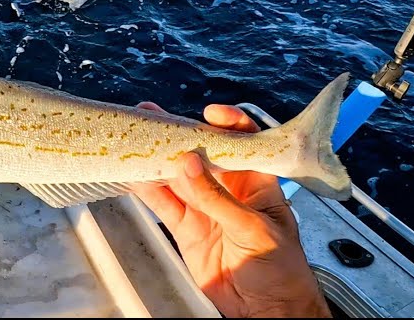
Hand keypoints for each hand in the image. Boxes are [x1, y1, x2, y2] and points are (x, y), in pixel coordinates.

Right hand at [133, 102, 329, 318]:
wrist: (268, 310)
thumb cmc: (281, 268)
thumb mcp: (253, 228)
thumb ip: (217, 197)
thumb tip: (189, 163)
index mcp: (255, 181)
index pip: (243, 143)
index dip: (227, 124)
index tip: (208, 114)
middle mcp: (228, 189)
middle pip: (201, 154)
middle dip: (179, 135)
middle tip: (153, 117)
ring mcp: (205, 208)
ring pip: (177, 177)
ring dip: (156, 158)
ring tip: (135, 139)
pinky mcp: (187, 229)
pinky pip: (165, 205)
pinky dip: (147, 189)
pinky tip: (132, 174)